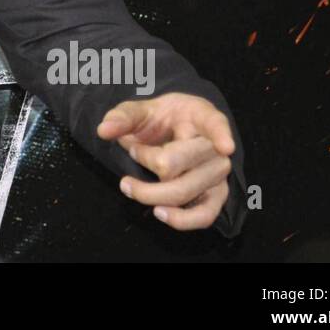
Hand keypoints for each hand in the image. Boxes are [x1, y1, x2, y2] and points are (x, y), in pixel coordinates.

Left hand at [96, 92, 234, 230]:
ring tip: (127, 185)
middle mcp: (216, 147)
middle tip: (131, 151)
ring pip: (186, 190)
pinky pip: (204, 215)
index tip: (226, 147)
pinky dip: (181, 219)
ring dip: (151, 192)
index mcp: (202, 117)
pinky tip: (159, 213)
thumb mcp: (141, 110)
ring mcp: (217, 174)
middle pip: (181, 161)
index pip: (216, 123)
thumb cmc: (160, 119)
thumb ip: (123, 117)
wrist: (172, 132)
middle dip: (147, 160)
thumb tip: (104, 130)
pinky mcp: (214, 197)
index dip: (221, 134)